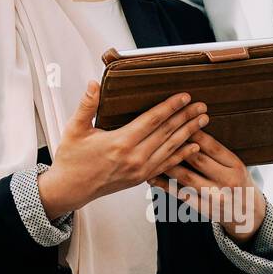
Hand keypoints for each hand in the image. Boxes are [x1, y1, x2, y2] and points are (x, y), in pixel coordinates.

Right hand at [37, 83, 208, 219]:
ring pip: (170, 148)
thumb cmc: (71, 159)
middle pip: (166, 133)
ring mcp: (139, 170)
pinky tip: (193, 147)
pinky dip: (181, 155)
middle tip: (202, 105)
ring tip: (202, 121)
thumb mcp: (75, 129)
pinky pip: (166, 165)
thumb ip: (87, 105)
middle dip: (186, 117)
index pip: (152, 120)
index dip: (170, 107)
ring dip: (189, 133)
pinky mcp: (140, 179)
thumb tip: (94, 84)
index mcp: (120, 142)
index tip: (184, 96)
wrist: (70, 189)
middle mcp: (134, 157)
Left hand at [147, 128, 265, 243]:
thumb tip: (188, 129)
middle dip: (176, 146)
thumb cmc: (237, 183)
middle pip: (198, 159)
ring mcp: (216, 197)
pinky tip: (152, 178)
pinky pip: (182, 196)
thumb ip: (216, 152)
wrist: (249, 215)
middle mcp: (228, 181)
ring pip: (186, 178)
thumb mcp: (235, 165)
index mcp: (236, 166)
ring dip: (166, 165)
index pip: (212, 146)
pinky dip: (165, 186)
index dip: (193, 133)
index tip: (176, 121)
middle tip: (157, 135)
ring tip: (150, 154)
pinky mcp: (205, 210)